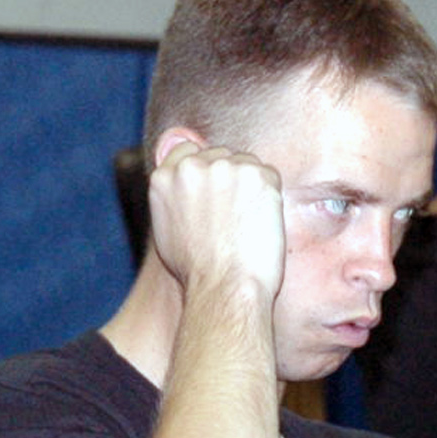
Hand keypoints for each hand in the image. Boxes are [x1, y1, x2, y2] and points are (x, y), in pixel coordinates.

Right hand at [149, 141, 285, 300]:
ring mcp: (224, 168)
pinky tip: (262, 222)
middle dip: (230, 179)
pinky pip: (270, 174)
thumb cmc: (196, 271)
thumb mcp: (165, 229)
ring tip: (247, 224)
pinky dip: (271, 195)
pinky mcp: (256, 175)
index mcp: (164, 178)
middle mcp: (191, 167)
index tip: (216, 188)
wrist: (222, 287)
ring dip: (252, 186)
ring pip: (246, 163)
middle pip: (220, 156)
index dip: (204, 167)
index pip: (186, 150)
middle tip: (236, 216)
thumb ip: (172, 198)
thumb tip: (181, 184)